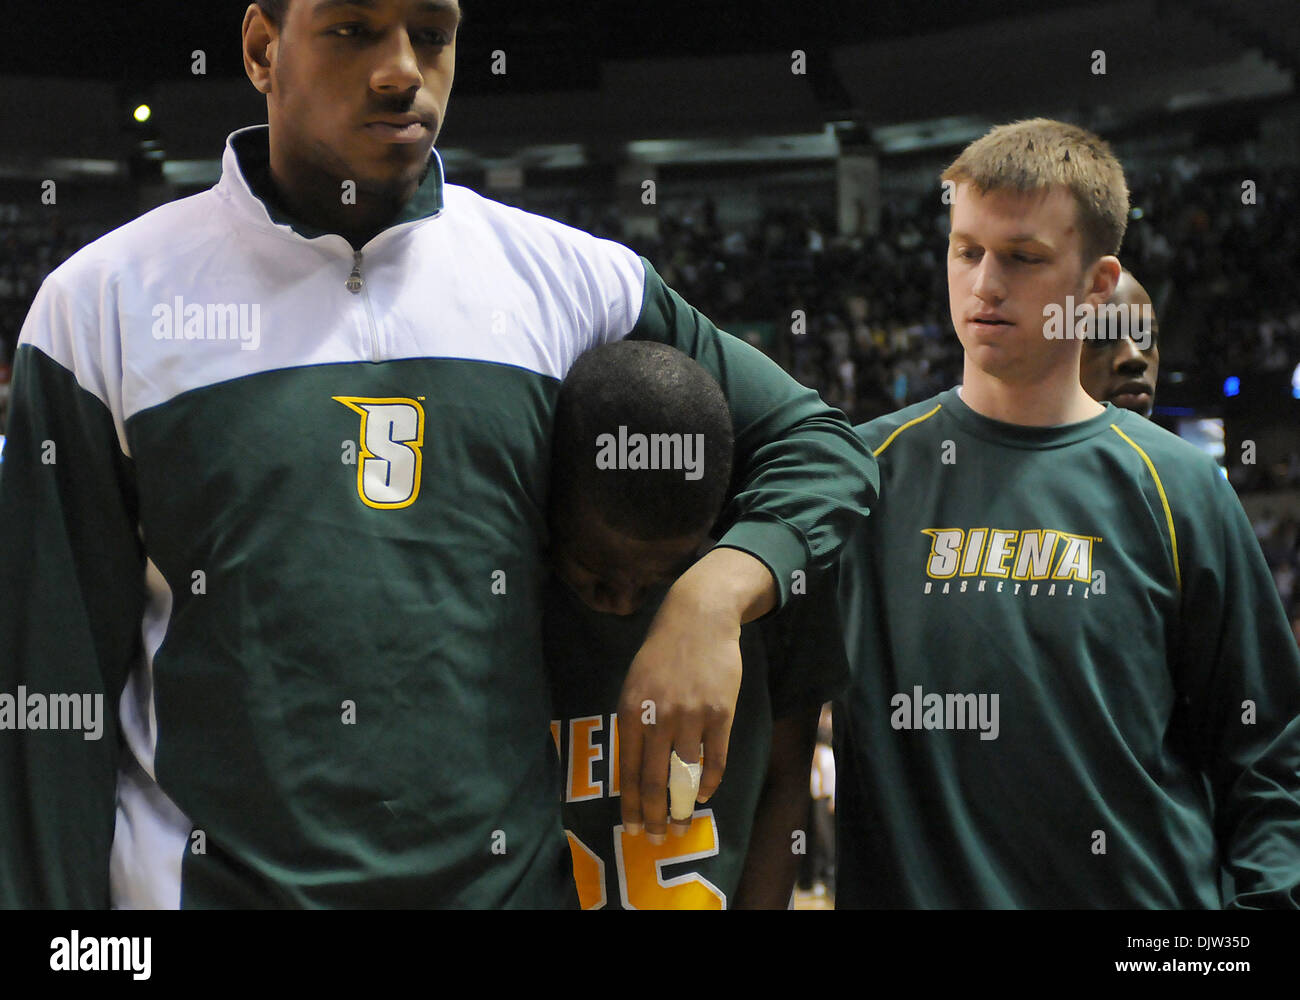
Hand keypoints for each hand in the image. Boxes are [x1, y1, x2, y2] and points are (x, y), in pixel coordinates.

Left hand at [616, 547, 777, 842]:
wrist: (697, 619)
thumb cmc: (662, 654)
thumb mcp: (634, 685)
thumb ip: (634, 724)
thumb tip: (633, 770)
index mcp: (632, 711)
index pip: (629, 770)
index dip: (632, 804)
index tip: (634, 828)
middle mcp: (659, 717)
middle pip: (655, 779)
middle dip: (655, 814)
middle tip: (658, 837)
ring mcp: (691, 716)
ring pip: (685, 774)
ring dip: (683, 805)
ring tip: (683, 822)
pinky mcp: (720, 713)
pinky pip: (714, 758)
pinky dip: (709, 781)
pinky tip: (703, 793)